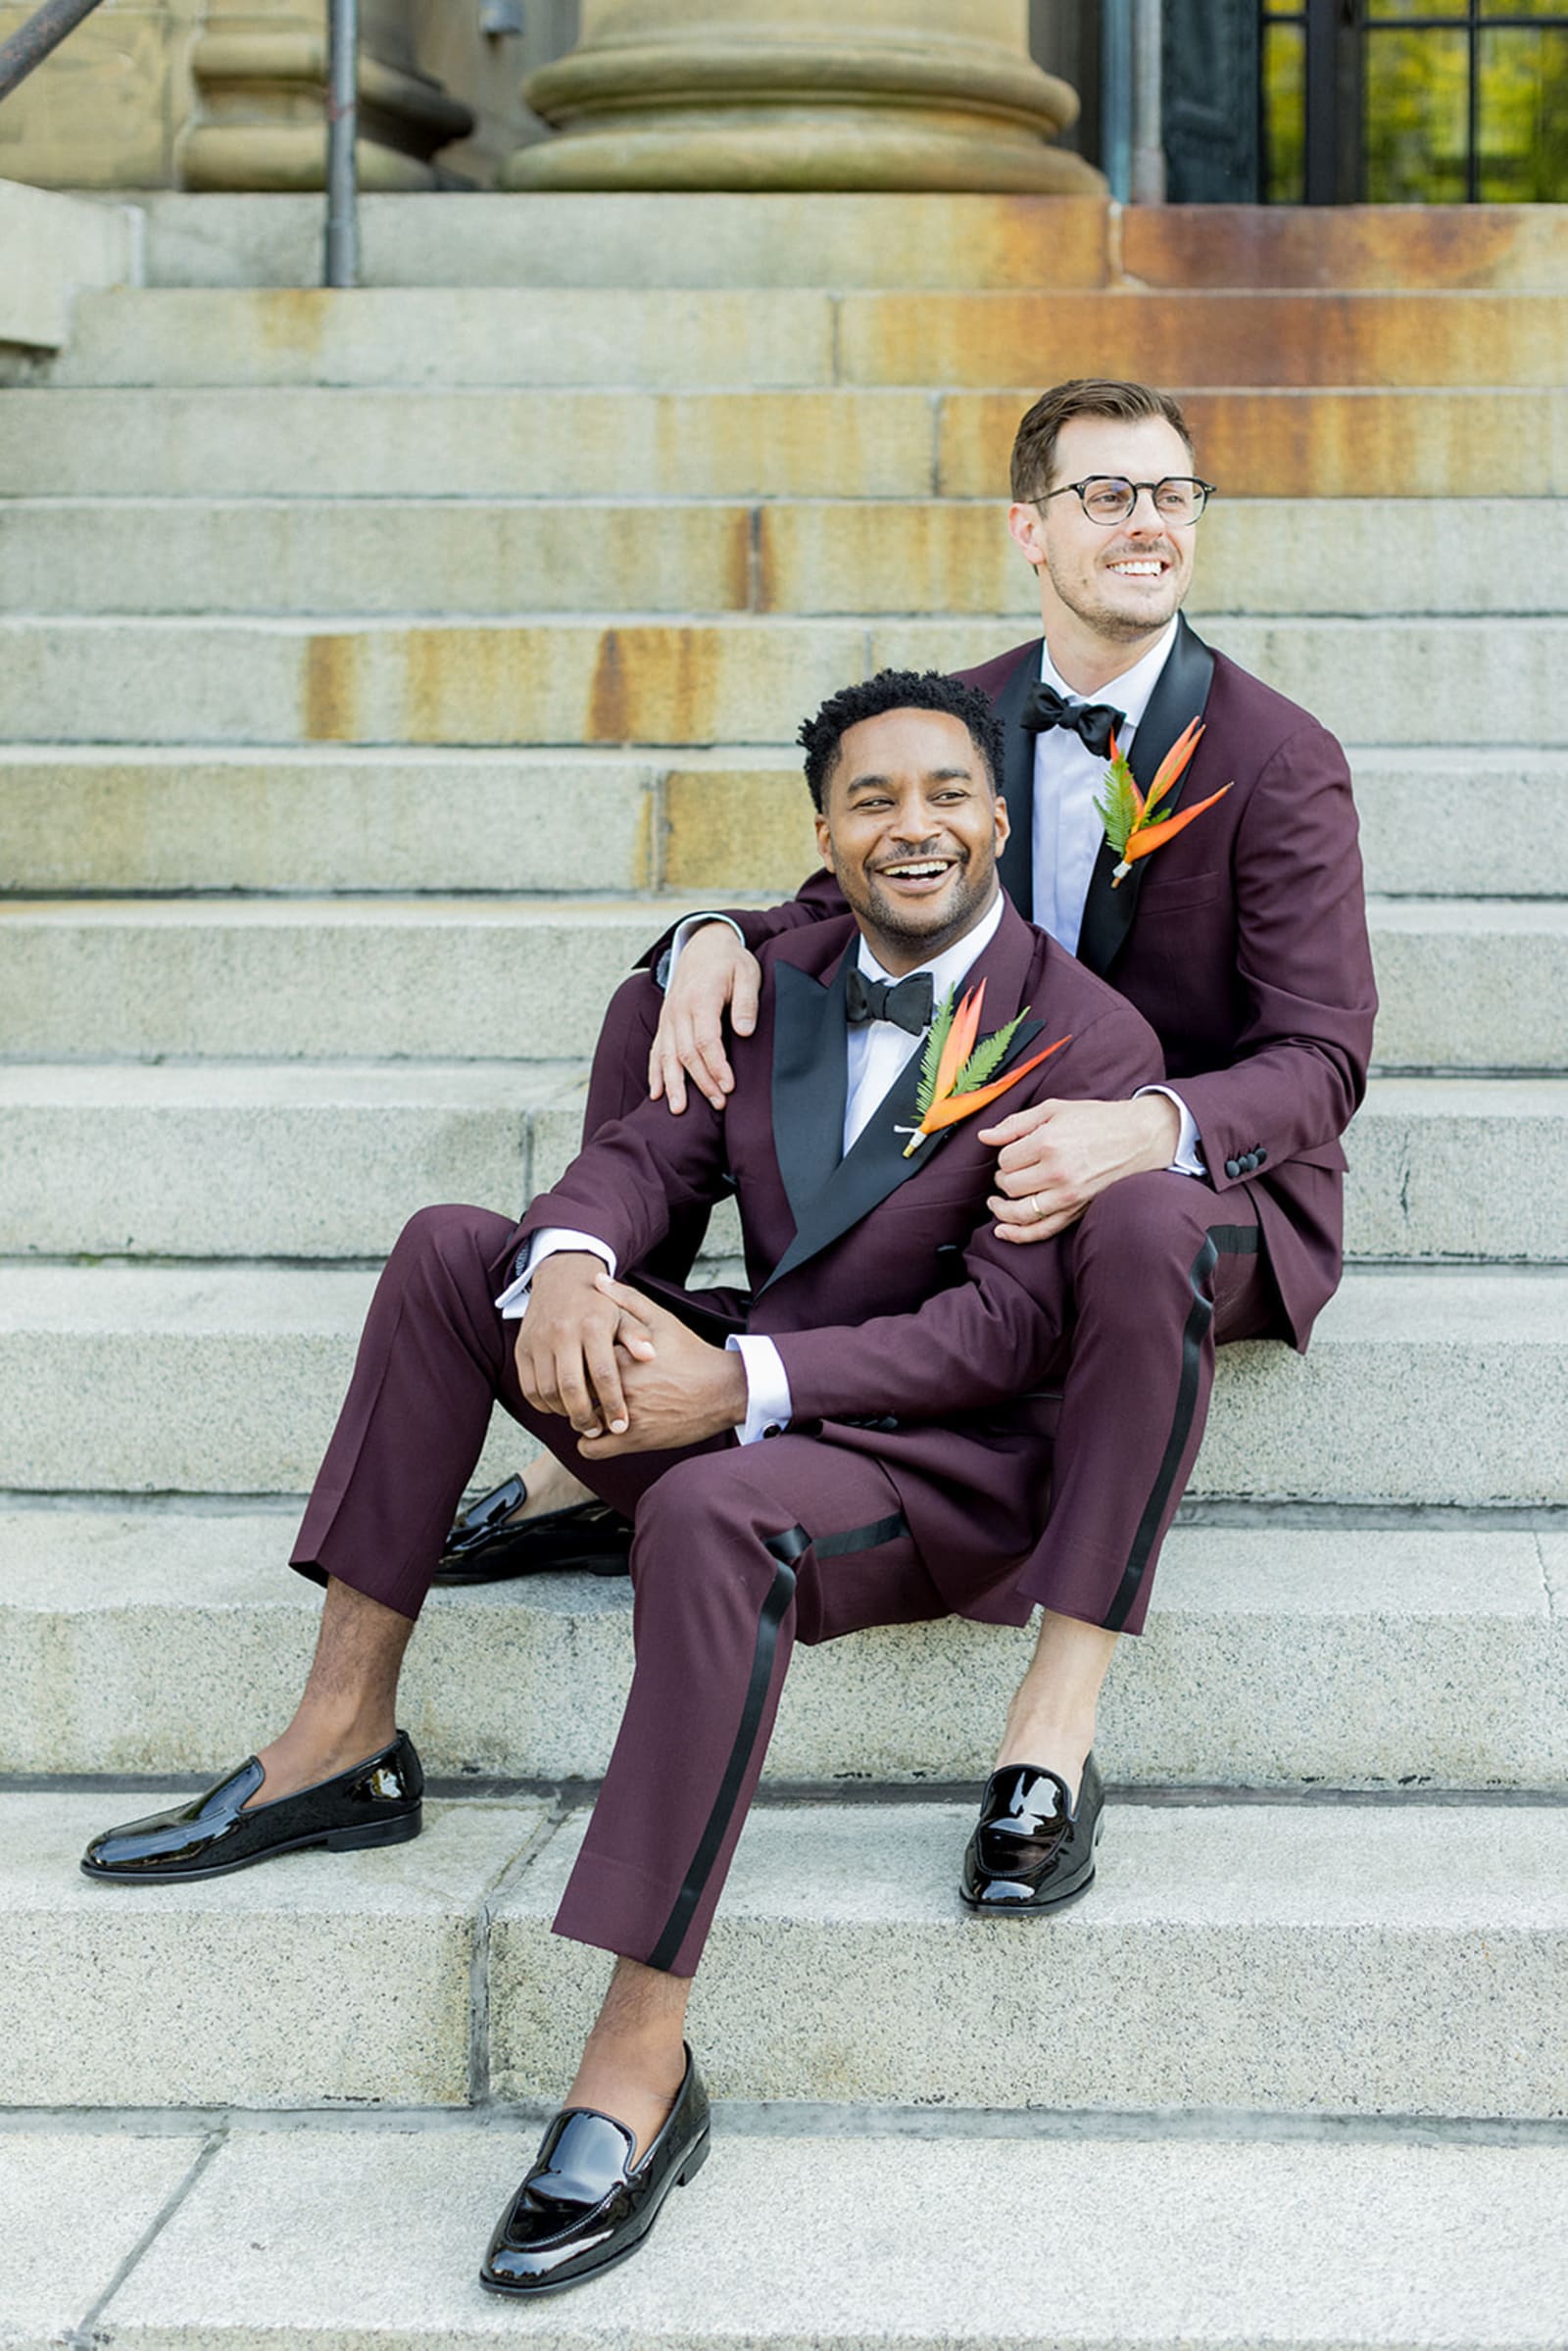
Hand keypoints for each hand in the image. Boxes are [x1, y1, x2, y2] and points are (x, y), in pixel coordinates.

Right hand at [513, 1254, 656, 1438]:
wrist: (560, 1278)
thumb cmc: (598, 1304)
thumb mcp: (622, 1313)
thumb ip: (636, 1335)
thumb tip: (649, 1356)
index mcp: (592, 1325)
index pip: (604, 1374)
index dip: (613, 1405)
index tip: (621, 1426)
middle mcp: (562, 1333)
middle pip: (571, 1389)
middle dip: (585, 1417)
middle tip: (596, 1431)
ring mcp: (539, 1341)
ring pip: (547, 1391)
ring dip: (564, 1412)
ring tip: (581, 1420)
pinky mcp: (522, 1348)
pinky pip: (529, 1388)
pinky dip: (544, 1404)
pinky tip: (560, 1407)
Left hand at [578, 1276, 747, 1458]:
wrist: (723, 1389)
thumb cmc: (691, 1353)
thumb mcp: (661, 1319)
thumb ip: (626, 1299)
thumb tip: (596, 1280)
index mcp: (620, 1356)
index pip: (575, 1359)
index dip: (573, 1361)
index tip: (578, 1361)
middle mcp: (619, 1386)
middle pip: (573, 1390)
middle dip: (572, 1390)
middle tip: (580, 1388)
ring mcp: (624, 1415)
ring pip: (578, 1420)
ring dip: (580, 1418)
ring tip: (591, 1411)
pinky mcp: (633, 1440)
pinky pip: (590, 1448)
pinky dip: (589, 1443)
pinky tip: (599, 1433)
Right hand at [649, 924, 761, 1113]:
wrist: (703, 945)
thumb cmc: (730, 962)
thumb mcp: (748, 973)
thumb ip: (746, 1002)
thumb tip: (744, 1031)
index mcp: (700, 997)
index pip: (706, 1040)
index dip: (716, 1066)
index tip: (729, 1087)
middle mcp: (679, 1009)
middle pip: (686, 1052)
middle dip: (701, 1082)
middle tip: (718, 1104)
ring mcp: (668, 1016)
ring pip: (666, 1055)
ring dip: (673, 1084)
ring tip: (679, 1110)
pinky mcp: (665, 1022)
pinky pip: (656, 1050)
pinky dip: (655, 1072)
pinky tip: (657, 1093)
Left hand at [981, 1094, 1180, 1242]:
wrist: (1139, 1137)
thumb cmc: (1097, 1119)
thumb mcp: (1054, 1109)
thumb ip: (1015, 1123)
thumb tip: (984, 1137)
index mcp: (1048, 1142)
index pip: (1005, 1159)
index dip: (1004, 1155)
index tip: (1015, 1151)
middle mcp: (1056, 1171)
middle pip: (1009, 1185)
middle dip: (1003, 1178)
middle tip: (1010, 1170)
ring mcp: (1068, 1195)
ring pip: (1019, 1212)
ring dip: (1001, 1209)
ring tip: (996, 1201)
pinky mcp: (1077, 1210)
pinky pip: (1042, 1230)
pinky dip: (1018, 1235)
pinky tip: (1003, 1230)